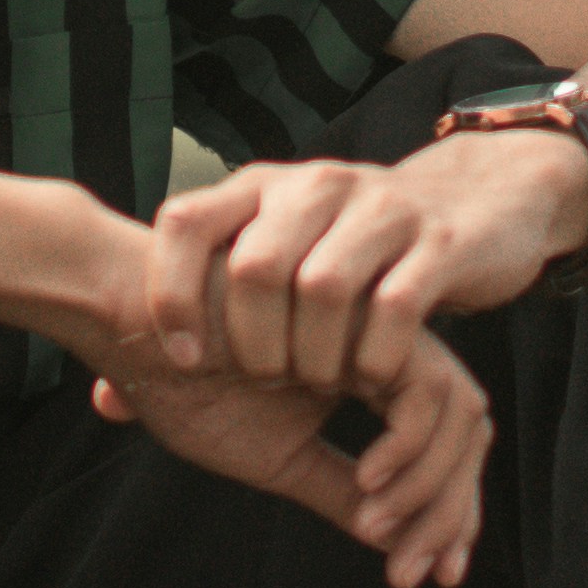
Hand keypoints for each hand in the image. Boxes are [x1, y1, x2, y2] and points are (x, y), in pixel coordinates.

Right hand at [86, 301, 496, 587]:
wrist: (131, 323)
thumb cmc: (190, 382)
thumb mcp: (277, 457)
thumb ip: (339, 490)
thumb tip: (392, 542)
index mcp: (370, 370)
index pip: (444, 438)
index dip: (449, 508)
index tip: (433, 572)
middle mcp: (386, 343)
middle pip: (467, 423)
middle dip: (454, 507)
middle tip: (425, 571)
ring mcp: (380, 324)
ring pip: (458, 407)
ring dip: (431, 486)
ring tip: (382, 533)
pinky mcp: (365, 314)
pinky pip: (424, 388)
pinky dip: (407, 444)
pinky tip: (366, 481)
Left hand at [136, 137, 587, 404]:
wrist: (481, 201)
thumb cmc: (352, 257)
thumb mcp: (274, 267)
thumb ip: (197, 325)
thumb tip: (106, 400)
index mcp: (262, 190)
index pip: (186, 221)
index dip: (171, 292)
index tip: (183, 360)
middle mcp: (314, 187)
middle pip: (255, 265)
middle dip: (251, 341)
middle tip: (263, 381)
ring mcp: (380, 210)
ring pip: (325, 285)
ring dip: (313, 354)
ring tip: (315, 387)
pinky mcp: (439, 244)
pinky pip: (398, 306)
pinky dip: (376, 356)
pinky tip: (368, 381)